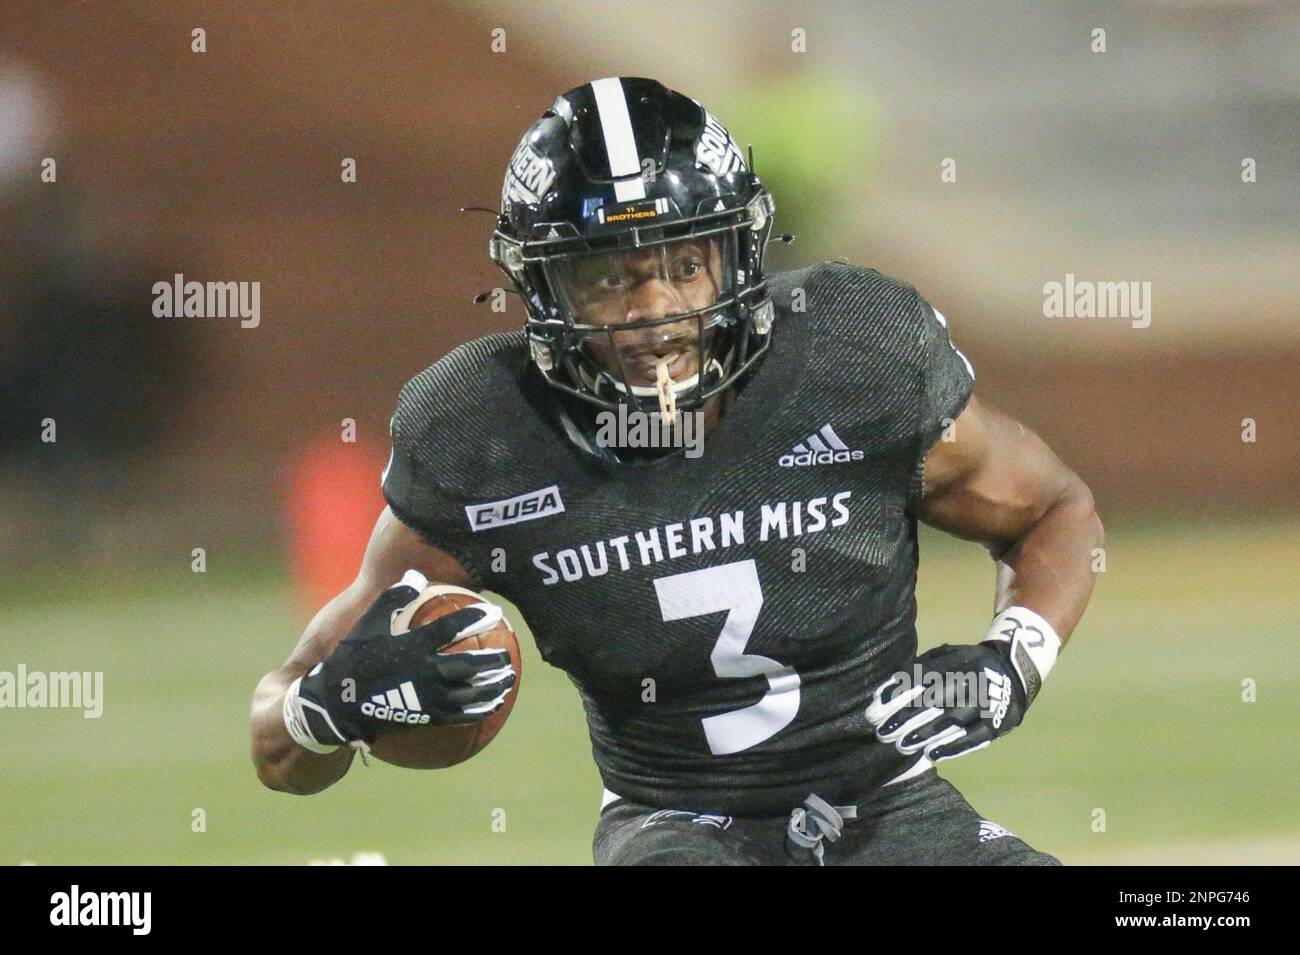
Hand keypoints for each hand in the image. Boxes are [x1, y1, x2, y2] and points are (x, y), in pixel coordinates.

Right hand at [285, 572, 515, 748]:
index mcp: (413, 646)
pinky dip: (481, 709)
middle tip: (507, 653)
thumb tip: (416, 574)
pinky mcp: (426, 717)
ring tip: (508, 679)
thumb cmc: (351, 660)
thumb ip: (393, 598)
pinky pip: (461, 715)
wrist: (335, 704)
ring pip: (470, 693)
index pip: (452, 628)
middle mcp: (425, 672)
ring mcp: (427, 698)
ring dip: (493, 686)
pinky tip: (493, 705)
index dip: (476, 618)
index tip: (495, 611)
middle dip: (492, 659)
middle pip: (470, 664)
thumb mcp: (368, 624)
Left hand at [867, 642, 1026, 784]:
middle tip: (883, 731)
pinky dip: (953, 747)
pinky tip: (930, 754)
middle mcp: (973, 679)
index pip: (923, 676)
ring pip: (953, 720)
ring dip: (926, 733)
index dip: (899, 691)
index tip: (876, 706)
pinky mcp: (998, 723)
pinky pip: (975, 737)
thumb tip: (884, 693)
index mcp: (957, 660)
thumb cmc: (966, 666)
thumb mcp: (946, 657)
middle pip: (935, 699)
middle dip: (906, 716)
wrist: (1015, 671)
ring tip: (901, 745)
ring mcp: (987, 702)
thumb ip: (918, 671)